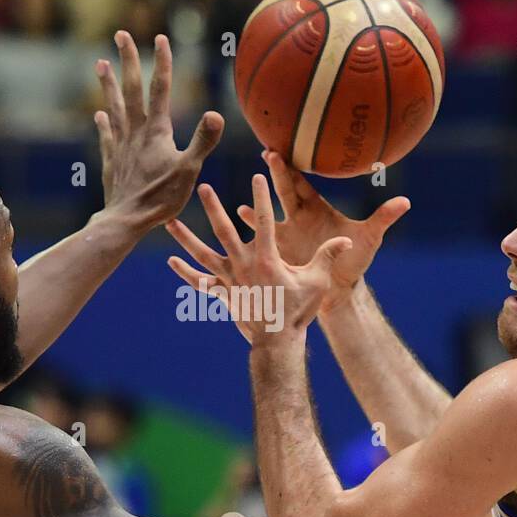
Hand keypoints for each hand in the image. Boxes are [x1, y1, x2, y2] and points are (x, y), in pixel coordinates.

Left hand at [94, 31, 224, 231]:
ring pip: (114, 107)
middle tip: (120, 35)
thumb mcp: (189, 170)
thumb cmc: (160, 199)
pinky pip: (107, 136)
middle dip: (127, 60)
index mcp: (156, 132)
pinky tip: (99, 114)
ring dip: (108, 85)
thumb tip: (217, 114)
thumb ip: (203, 141)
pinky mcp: (112, 162)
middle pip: (131, 89)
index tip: (160, 37)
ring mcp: (121, 146)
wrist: (125, 221)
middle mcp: (136, 133)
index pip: (160, 89)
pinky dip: (103, 122)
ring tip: (100, 64)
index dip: (162, 62)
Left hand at [166, 176, 352, 344]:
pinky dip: (186, 272)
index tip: (258, 174)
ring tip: (169, 222)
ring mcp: (230, 280)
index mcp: (266, 259)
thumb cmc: (299, 311)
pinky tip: (172, 261)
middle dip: (213, 208)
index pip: (264, 220)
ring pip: (203, 254)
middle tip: (202, 187)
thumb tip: (347, 239)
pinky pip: (200, 283)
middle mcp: (243, 266)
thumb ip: (328, 257)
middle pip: (224, 231)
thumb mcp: (317, 282)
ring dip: (185, 237)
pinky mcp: (223, 294)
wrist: (278, 342)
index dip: (262, 196)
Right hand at [236, 151, 409, 313]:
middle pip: (283, 191)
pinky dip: (249, 233)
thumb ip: (383, 218)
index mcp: (316, 209)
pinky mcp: (278, 252)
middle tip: (265, 152)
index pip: (302, 184)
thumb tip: (406, 201)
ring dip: (254, 207)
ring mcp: (286, 234)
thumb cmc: (356, 260)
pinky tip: (236, 224)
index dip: (292, 167)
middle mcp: (298, 217)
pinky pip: (261, 240)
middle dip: (274, 173)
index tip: (281, 150)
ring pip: (267, 215)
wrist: (341, 288)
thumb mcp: (370, 238)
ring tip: (240, 201)